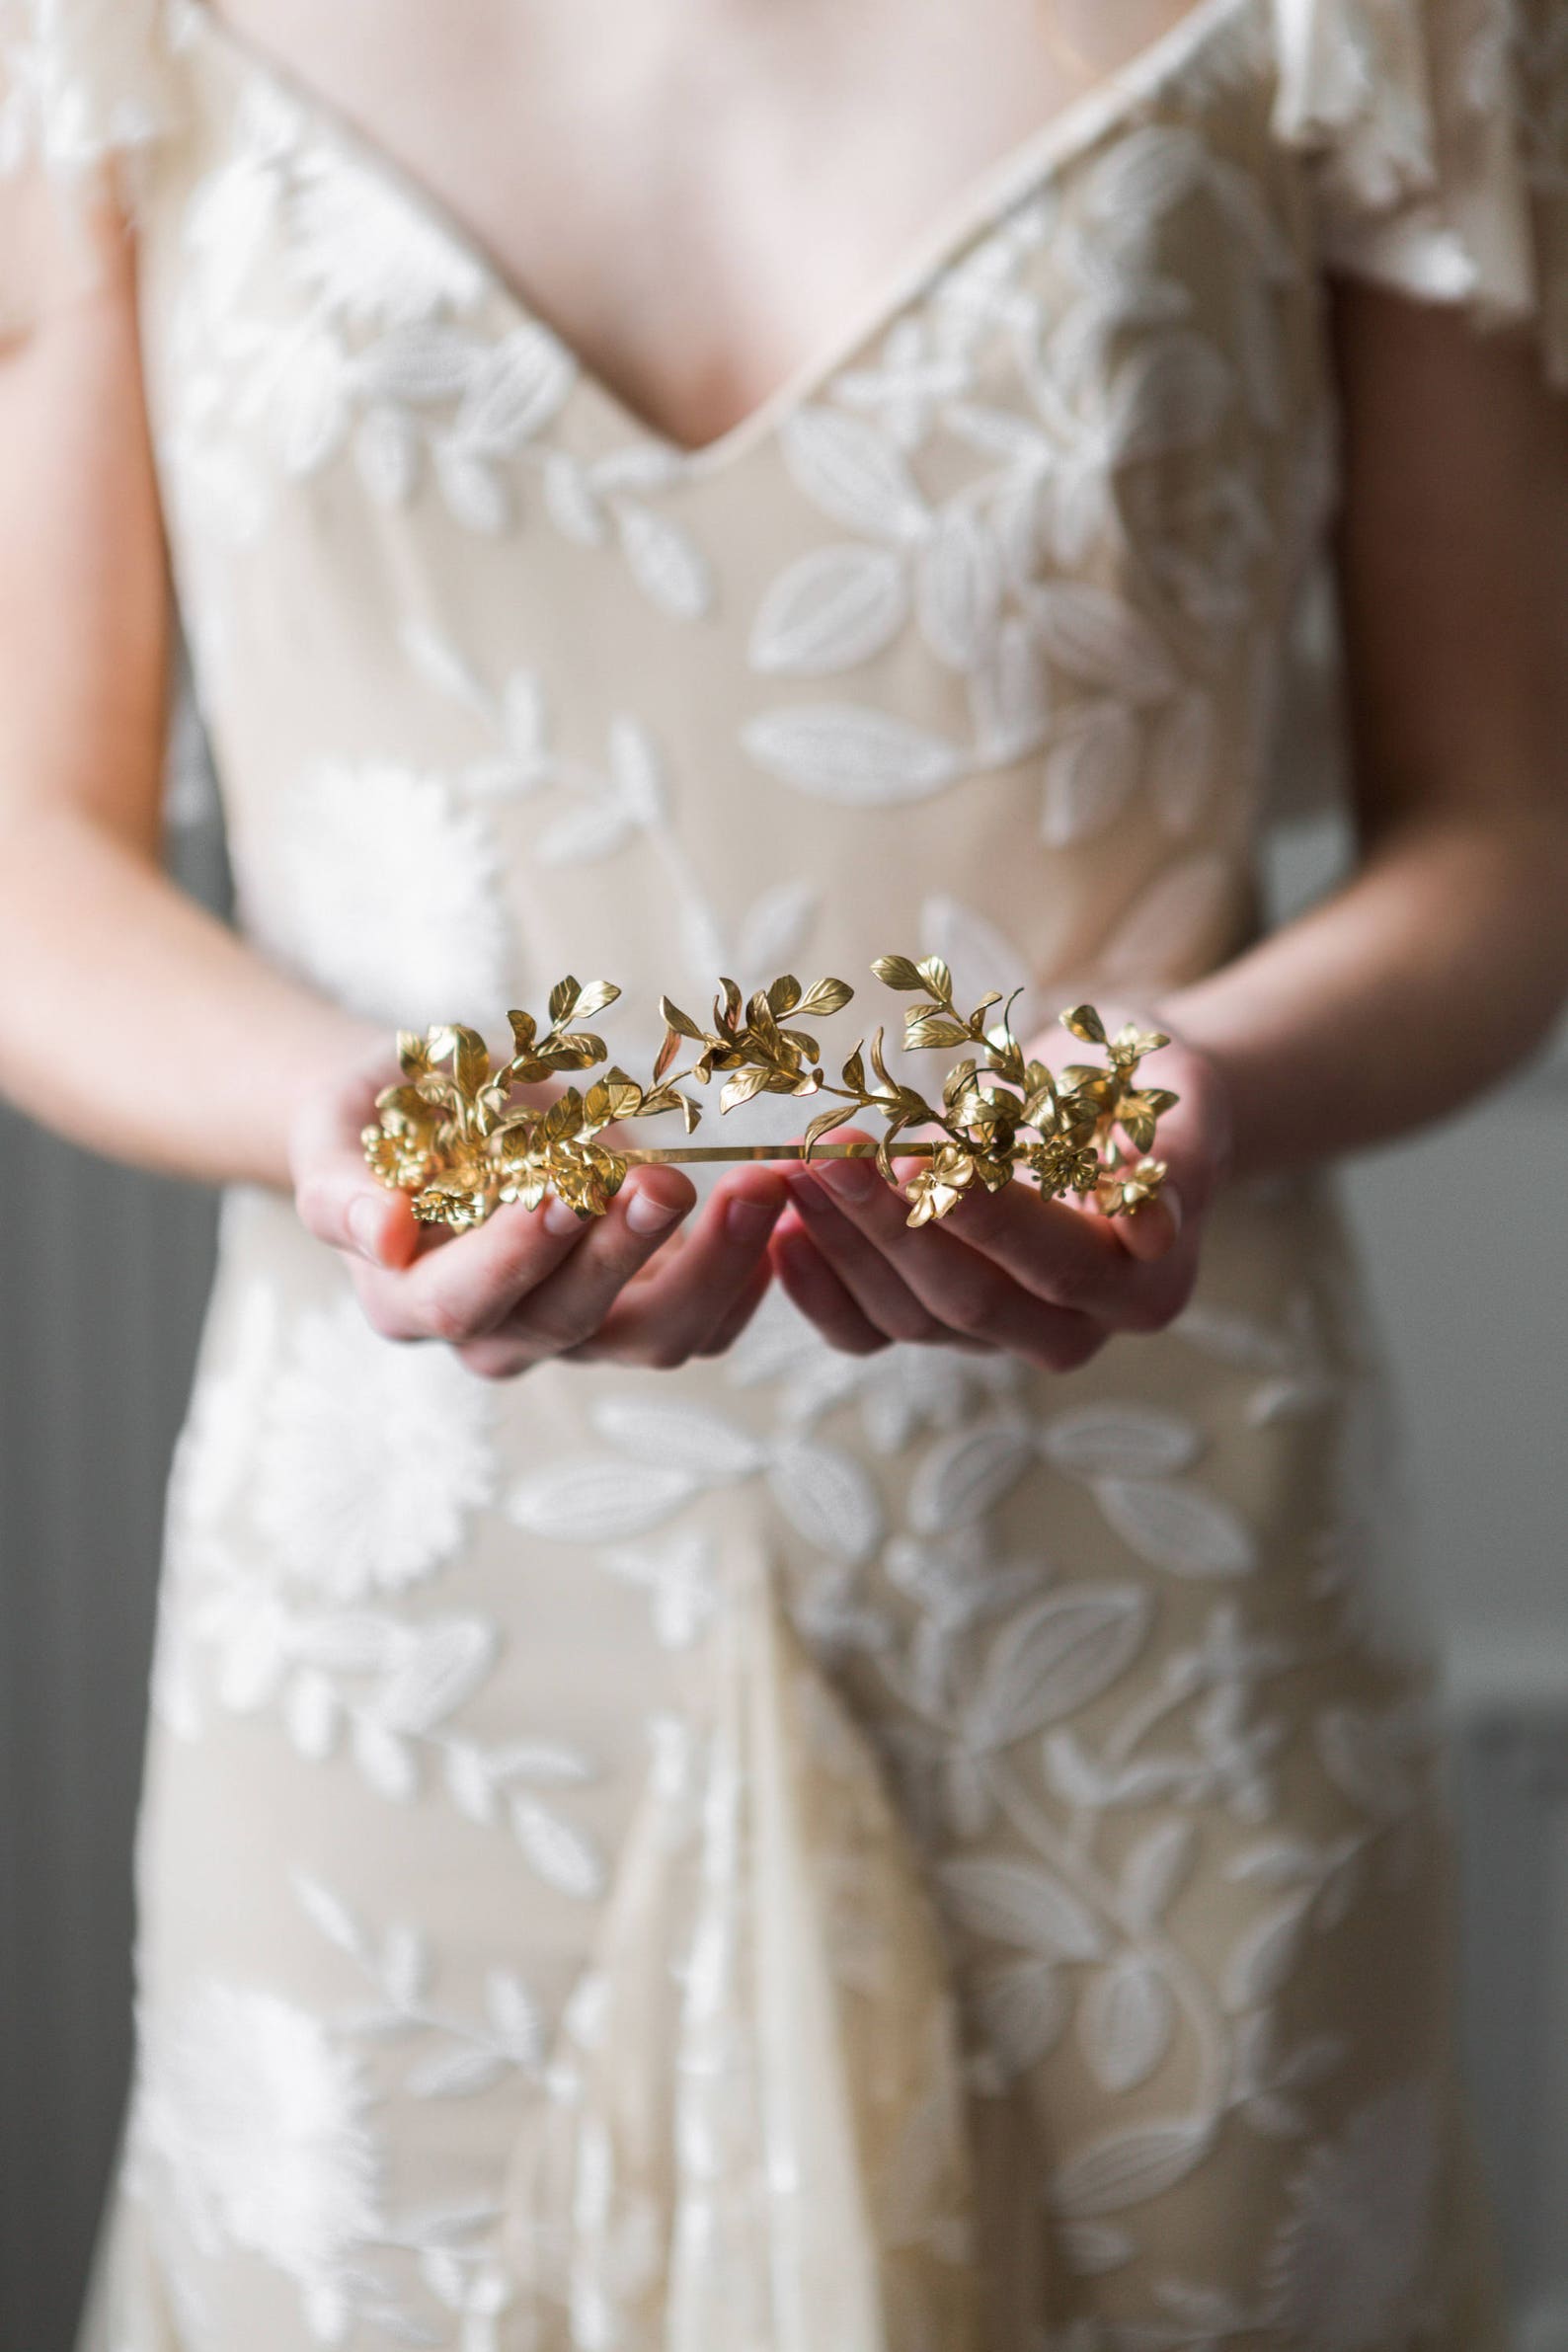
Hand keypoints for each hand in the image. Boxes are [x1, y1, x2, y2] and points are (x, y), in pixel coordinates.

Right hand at [290, 1042, 786, 1377]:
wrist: (434, 1115)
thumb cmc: (377, 1116)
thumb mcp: (332, 1132)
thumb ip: (341, 1187)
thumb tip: (378, 1234)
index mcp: (408, 1298)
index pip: (463, 1302)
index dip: (513, 1259)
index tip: (560, 1194)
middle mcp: (496, 1336)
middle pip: (572, 1325)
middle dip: (625, 1253)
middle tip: (666, 1182)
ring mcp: (577, 1333)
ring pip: (656, 1337)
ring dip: (713, 1267)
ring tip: (755, 1187)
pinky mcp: (639, 1312)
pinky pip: (706, 1324)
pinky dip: (746, 1274)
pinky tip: (774, 1212)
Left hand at [768, 1023, 1231, 1368]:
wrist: (1109, 1106)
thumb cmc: (1146, 1091)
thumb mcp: (1176, 1103)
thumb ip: (1169, 1162)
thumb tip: (1151, 1222)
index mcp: (1144, 1287)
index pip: (1058, 1262)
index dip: (988, 1216)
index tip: (924, 1158)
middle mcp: (1072, 1332)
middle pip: (971, 1296)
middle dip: (891, 1225)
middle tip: (830, 1156)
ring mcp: (996, 1340)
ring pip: (909, 1316)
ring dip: (844, 1241)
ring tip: (796, 1169)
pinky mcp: (934, 1328)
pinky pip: (866, 1332)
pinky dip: (818, 1290)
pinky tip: (780, 1233)